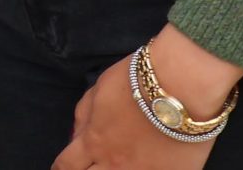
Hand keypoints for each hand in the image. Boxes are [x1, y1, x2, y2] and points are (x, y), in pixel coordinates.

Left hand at [51, 29, 238, 169]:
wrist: (182, 87)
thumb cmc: (136, 82)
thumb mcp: (98, 91)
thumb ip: (84, 117)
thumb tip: (76, 136)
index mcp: (94, 143)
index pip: (66, 166)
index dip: (61, 168)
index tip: (63, 167)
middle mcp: (115, 164)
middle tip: (92, 164)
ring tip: (120, 164)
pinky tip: (150, 164)